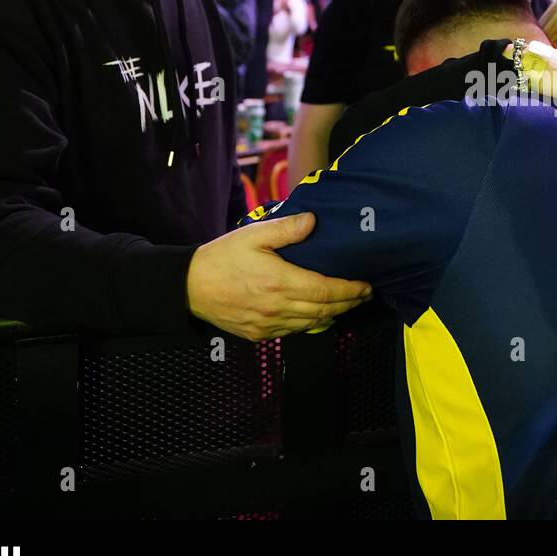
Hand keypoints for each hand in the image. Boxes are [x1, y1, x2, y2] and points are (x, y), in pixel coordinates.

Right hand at [187, 212, 372, 340]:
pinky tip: (318, 314)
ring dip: (333, 315)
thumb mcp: (254, 235)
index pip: (327, 291)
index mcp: (280, 282)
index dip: (351, 290)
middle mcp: (278, 308)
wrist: (189, 287)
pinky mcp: (259, 335)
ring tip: (347, 303)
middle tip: (365, 294)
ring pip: (312, 324)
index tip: (367, 285)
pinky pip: (294, 331)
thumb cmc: (223, 257)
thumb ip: (286, 229)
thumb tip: (313, 221)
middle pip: (325, 311)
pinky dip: (311, 323)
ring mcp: (269, 325)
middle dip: (349, 303)